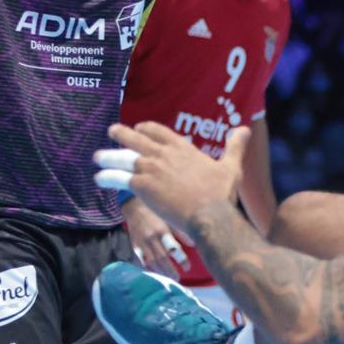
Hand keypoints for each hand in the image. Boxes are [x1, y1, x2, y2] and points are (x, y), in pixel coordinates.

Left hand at [94, 122, 241, 234]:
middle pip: (134, 138)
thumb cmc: (221, 193)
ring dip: (108, 156)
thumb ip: (235, 146)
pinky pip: (118, 178)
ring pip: (122, 157)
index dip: (144, 128)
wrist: (209, 215)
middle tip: (112, 133)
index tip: (138, 129)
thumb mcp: (231, 166)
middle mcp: (162, 154)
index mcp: (181, 147)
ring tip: (98, 157)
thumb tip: (245, 129)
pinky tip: (99, 179)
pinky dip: (107, 178)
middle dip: (120, 134)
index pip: (156, 130)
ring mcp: (150, 169)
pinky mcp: (142, 186)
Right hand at [125, 198, 190, 278]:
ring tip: (168, 278)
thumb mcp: (170, 219)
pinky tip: (152, 273)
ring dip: (160, 271)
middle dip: (170, 270)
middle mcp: (151, 237)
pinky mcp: (134, 245)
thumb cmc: (156, 213)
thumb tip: (194, 244)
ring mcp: (141, 242)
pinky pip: (139, 259)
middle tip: (178, 279)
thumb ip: (181, 232)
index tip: (187, 268)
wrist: (134, 207)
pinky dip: (146, 267)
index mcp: (162, 230)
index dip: (181, 259)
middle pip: (161, 258)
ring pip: (151, 261)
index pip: (173, 248)